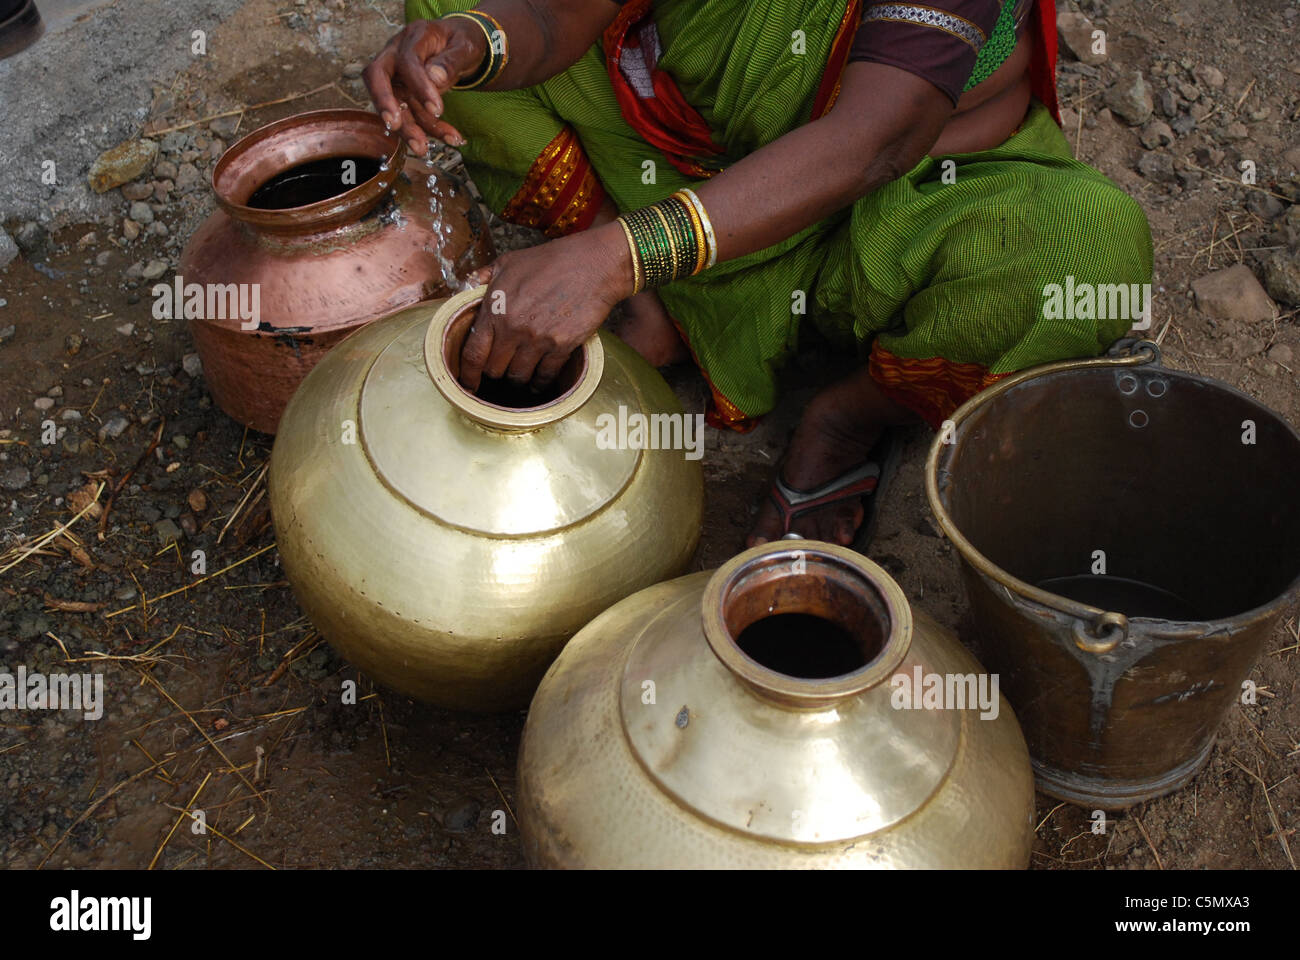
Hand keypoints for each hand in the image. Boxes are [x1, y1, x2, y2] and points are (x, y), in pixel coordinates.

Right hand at [362, 19, 483, 152]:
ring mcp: (397, 75)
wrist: (461, 46)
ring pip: (394, 102)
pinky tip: (448, 138)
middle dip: (385, 103)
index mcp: (415, 36)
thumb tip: (435, 77)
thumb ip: (452, 61)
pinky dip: (428, 129)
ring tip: (423, 149)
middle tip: (395, 126)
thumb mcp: (466, 47)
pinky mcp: (403, 93)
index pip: (406, 59)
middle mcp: (397, 54)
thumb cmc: (462, 42)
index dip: (418, 84)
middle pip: (377, 77)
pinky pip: (410, 113)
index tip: (436, 109)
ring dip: (408, 128)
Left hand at [459, 225, 634, 392]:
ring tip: (519, 375)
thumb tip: (465, 286)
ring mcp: (538, 339)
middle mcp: (513, 328)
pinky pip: (545, 375)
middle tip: (500, 369)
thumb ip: (483, 277)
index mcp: (495, 309)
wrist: (592, 265)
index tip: (468, 383)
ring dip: (517, 379)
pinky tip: (538, 382)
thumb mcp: (508, 262)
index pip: (473, 353)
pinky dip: (540, 382)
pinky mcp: (562, 346)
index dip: (468, 374)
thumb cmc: (550, 261)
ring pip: (518, 376)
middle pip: (494, 369)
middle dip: (494, 372)